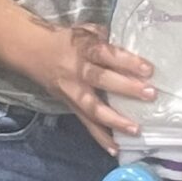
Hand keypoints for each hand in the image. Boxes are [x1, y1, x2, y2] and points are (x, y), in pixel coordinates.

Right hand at [35, 24, 155, 155]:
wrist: (31, 51)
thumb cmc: (65, 40)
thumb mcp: (84, 31)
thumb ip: (105, 38)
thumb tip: (132, 43)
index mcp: (83, 49)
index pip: (106, 54)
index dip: (126, 62)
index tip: (148, 69)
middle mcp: (76, 71)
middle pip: (101, 80)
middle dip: (126, 88)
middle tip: (150, 94)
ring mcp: (72, 91)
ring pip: (92, 107)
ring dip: (114, 120)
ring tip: (135, 130)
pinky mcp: (69, 105)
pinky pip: (86, 122)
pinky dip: (100, 137)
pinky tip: (115, 148)